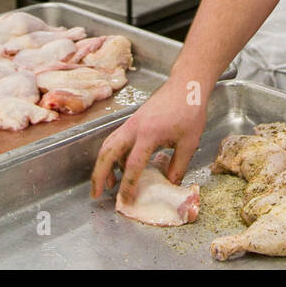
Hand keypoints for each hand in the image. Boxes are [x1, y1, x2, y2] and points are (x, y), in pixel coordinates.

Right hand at [90, 77, 207, 203]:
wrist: (186, 86)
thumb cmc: (190, 111)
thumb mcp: (189, 142)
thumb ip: (178, 166)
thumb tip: (170, 185)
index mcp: (149, 134)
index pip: (133, 165)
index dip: (128, 185)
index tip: (126, 200)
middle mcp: (134, 128)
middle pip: (107, 153)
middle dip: (99, 175)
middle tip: (95, 194)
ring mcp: (131, 123)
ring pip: (108, 145)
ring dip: (102, 165)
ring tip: (107, 184)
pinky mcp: (133, 121)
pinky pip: (116, 140)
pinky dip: (113, 155)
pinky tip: (120, 167)